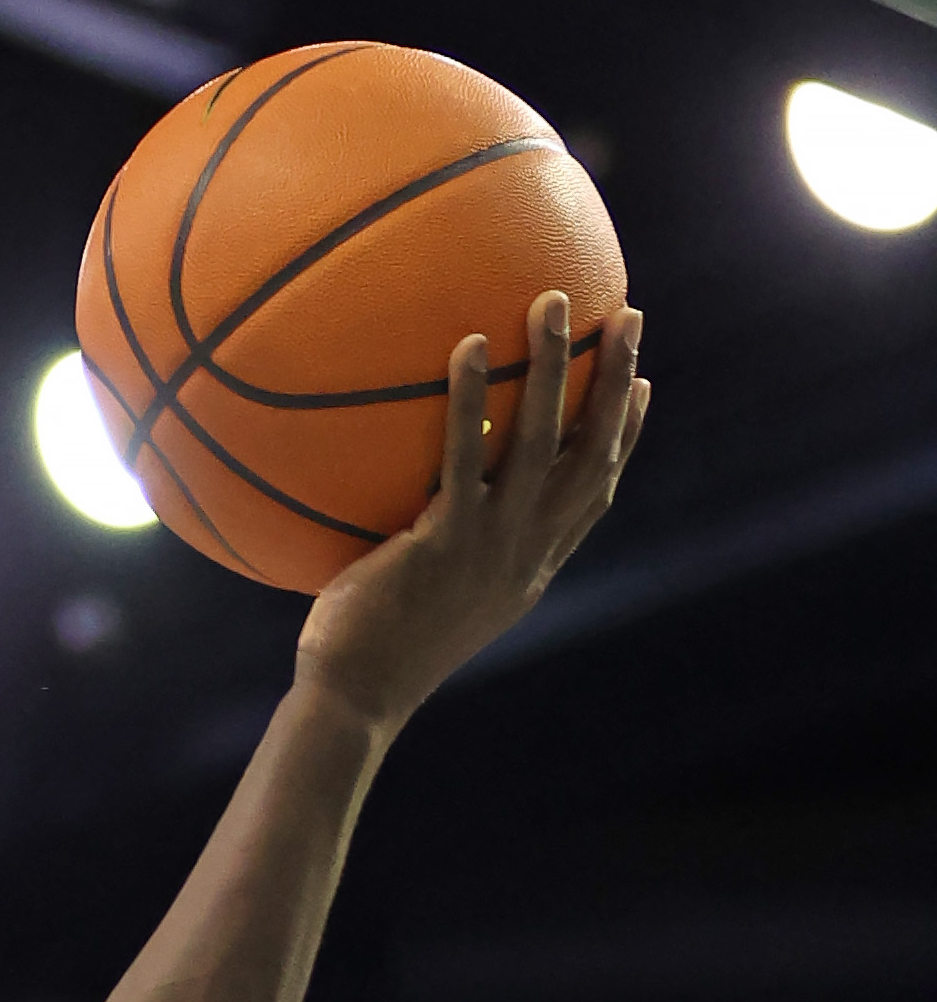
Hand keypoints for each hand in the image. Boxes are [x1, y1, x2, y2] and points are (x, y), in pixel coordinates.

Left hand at [295, 292, 648, 732]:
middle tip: (627, 317)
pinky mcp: (446, 541)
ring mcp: (492, 545)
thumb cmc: (377, 652)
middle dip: (616, 380)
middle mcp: (527, 552)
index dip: (625, 439)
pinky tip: (467, 347)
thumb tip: (426, 516)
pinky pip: (463, 455)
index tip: (644, 388)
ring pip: (542, 440)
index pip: (594, 494)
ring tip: (553, 301)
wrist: (357, 700)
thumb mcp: (435, 602)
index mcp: (532, 567)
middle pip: (592, 452)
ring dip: (553, 365)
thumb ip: (452, 555)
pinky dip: (469, 397)